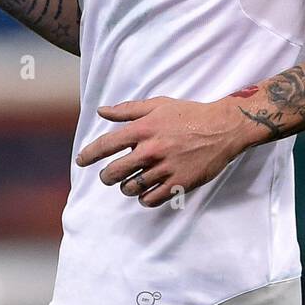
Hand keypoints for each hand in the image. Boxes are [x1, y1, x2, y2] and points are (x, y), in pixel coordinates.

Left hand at [75, 95, 248, 207]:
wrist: (223, 128)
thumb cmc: (189, 114)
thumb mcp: (158, 105)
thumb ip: (127, 110)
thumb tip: (101, 111)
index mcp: (144, 129)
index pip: (106, 145)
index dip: (89, 155)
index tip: (81, 161)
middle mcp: (151, 150)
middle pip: (115, 172)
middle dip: (107, 177)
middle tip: (109, 176)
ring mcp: (165, 168)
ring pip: (131, 188)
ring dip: (127, 187)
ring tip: (132, 182)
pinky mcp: (179, 184)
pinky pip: (150, 199)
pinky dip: (144, 198)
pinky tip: (147, 191)